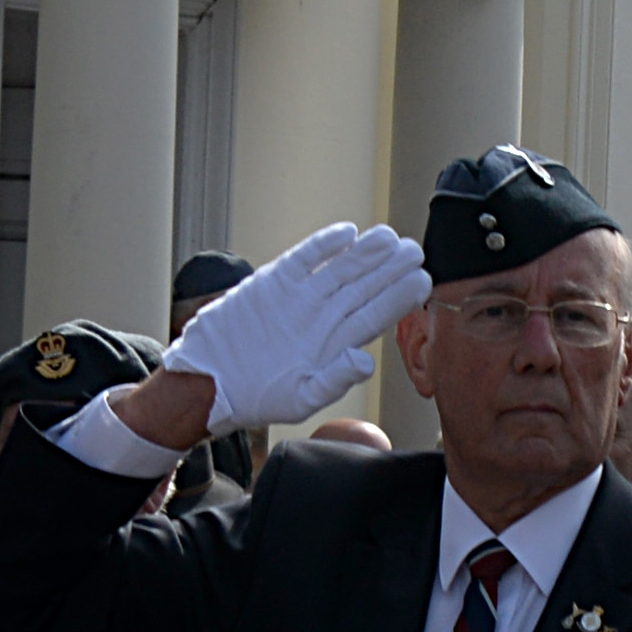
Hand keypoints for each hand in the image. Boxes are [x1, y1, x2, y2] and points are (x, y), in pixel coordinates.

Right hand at [159, 221, 431, 435]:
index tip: (422, 282)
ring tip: (389, 236)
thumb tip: (365, 361)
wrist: (209, 381)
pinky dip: (322, 246)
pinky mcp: (272, 283)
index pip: (374, 316)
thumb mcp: (300, 398)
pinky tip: (346, 232)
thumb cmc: (256, 396)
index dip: (398, 298)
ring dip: (364, 253)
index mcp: (334, 345)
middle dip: (390, 269)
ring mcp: (299, 298)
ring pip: (339, 270)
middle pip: (363, 288)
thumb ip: (335, 380)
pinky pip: (302, 259)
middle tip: (416, 250)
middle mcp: (321, 317)